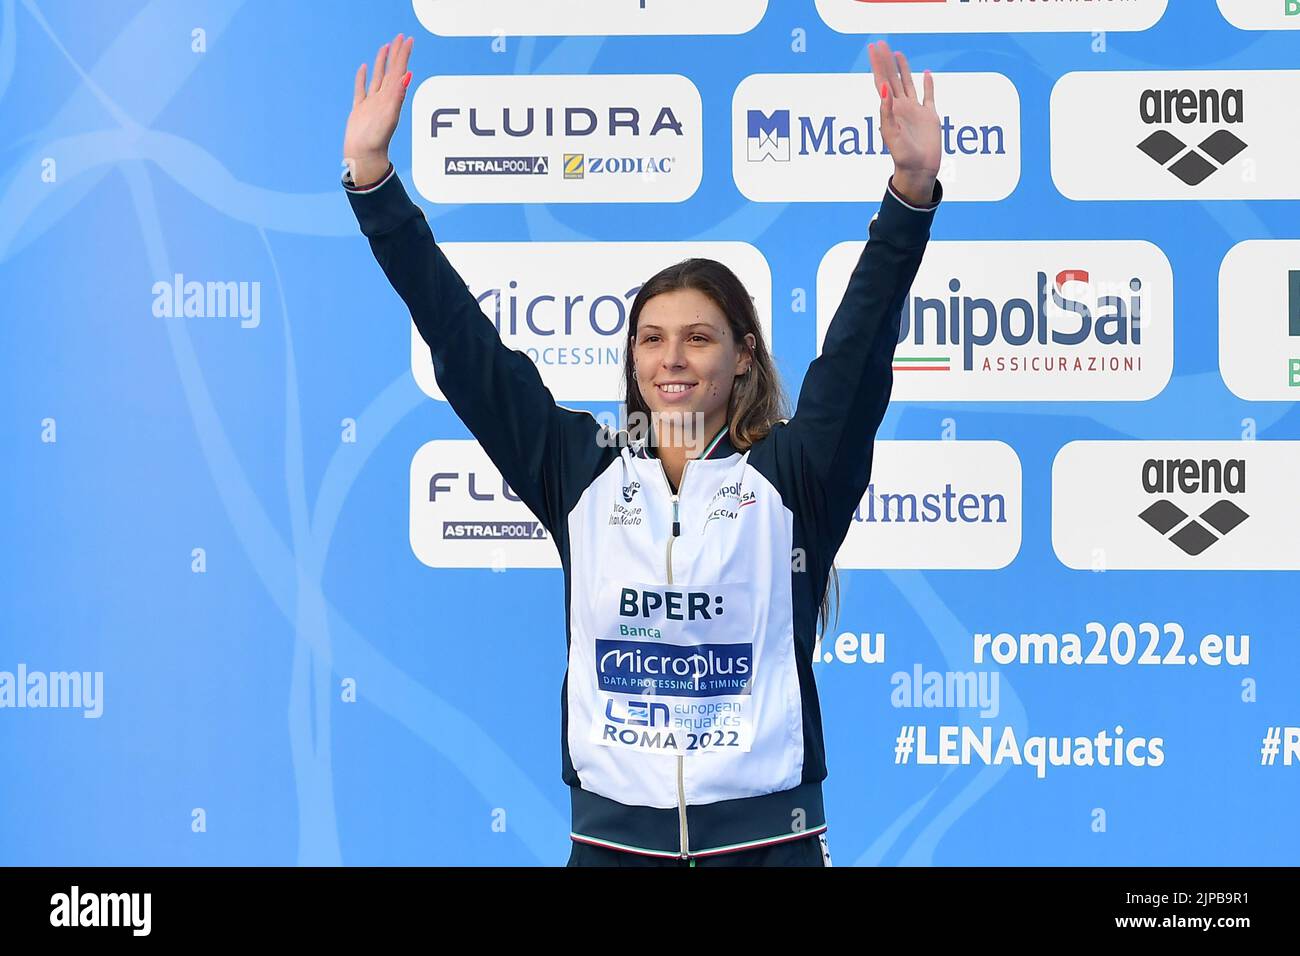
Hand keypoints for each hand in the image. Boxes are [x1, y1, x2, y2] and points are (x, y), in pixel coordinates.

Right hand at [343, 32, 414, 184]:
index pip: (399, 71)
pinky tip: (365, 68)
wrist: (364, 156)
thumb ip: (398, 95)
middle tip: (401, 37)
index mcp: (391, 98)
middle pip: (391, 71)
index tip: (408, 39)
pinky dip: (363, 78)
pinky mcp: (360, 110)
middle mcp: (383, 99)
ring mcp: (371, 104)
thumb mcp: (389, 115)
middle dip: (396, 54)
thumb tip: (407, 76)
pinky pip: (362, 89)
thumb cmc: (376, 139)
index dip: (404, 55)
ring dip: (382, 62)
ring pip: (378, 78)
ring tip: (386, 47)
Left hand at [868, 40, 939, 204]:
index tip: (874, 48)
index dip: (878, 64)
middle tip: (881, 44)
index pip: (882, 81)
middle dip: (886, 61)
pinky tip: (927, 74)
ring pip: (908, 84)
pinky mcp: (930, 116)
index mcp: (891, 109)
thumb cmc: (902, 156)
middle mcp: (902, 107)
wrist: (918, 171)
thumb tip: (883, 88)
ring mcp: (915, 111)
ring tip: (898, 55)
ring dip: (903, 69)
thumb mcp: (890, 134)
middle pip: (893, 78)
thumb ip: (886, 111)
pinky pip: (929, 96)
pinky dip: (928, 84)